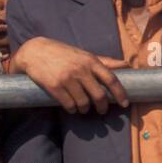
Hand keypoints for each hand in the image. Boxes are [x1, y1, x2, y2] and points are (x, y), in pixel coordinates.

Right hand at [13, 37, 128, 113]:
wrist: (35, 52)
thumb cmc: (62, 53)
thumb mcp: (84, 54)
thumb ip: (104, 61)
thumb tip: (126, 64)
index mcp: (90, 61)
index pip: (111, 79)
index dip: (120, 93)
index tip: (124, 103)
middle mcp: (80, 70)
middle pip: (98, 94)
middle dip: (102, 106)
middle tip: (102, 111)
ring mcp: (67, 79)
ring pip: (83, 102)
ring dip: (85, 109)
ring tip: (83, 109)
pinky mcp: (54, 87)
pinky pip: (68, 104)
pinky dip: (72, 109)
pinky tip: (72, 108)